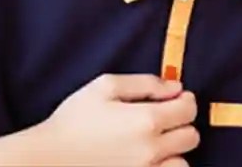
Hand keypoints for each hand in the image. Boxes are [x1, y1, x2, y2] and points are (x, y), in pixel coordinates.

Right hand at [31, 74, 198, 166]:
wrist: (50, 158)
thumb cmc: (73, 119)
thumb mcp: (105, 86)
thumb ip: (145, 83)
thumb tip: (175, 87)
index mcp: (147, 120)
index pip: (188, 110)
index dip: (185, 100)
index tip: (176, 98)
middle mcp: (152, 150)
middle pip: (191, 137)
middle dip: (181, 123)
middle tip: (163, 118)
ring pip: (182, 163)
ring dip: (174, 152)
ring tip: (154, 144)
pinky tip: (147, 160)